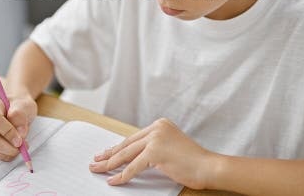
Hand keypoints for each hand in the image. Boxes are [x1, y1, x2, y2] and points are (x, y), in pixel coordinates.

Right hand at [0, 94, 36, 160]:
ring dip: (10, 151)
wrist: (17, 110)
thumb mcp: (25, 104)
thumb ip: (21, 115)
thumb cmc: (20, 106)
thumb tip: (19, 132)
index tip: (20, 139)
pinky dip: (8, 155)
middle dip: (9, 147)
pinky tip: (15, 148)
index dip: (8, 132)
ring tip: (22, 145)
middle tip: (23, 145)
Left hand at [88, 118, 217, 188]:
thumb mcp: (170, 148)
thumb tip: (131, 157)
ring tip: (97, 169)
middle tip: (96, 161)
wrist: (208, 166)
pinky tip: (113, 180)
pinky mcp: (155, 152)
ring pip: (126, 154)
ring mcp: (156, 138)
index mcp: (160, 124)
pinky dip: (122, 175)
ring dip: (109, 164)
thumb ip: (153, 148)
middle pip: (127, 144)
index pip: (133, 138)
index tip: (105, 153)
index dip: (118, 148)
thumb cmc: (193, 161)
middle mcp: (157, 128)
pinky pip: (133, 166)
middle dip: (109, 155)